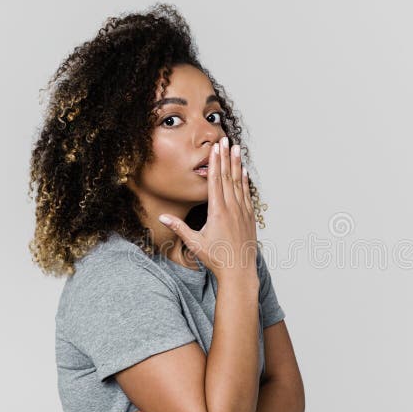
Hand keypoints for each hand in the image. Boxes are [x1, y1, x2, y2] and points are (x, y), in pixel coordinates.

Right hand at [158, 135, 257, 280]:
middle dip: (225, 157)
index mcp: (217, 212)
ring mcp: (242, 212)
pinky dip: (245, 181)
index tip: (215, 148)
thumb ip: (179, 228)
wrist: (239, 271)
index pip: (215, 181)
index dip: (214, 163)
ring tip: (237, 149)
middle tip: (225, 140)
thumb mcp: (195, 244)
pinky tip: (244, 172)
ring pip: (239, 183)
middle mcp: (232, 208)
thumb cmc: (217, 258)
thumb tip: (162, 217)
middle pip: (227, 177)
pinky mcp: (249, 218)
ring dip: (237, 165)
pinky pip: (246, 194)